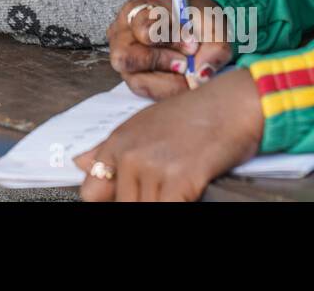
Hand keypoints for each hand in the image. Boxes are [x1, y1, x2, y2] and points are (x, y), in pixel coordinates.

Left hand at [75, 68, 263, 200]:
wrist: (233, 104)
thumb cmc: (196, 113)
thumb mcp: (144, 124)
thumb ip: (110, 148)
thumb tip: (80, 164)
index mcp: (118, 142)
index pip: (91, 190)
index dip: (107, 200)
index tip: (121, 198)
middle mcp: (130, 155)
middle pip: (120, 204)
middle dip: (138, 203)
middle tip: (159, 193)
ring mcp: (153, 167)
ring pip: (142, 209)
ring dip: (159, 205)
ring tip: (174, 192)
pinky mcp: (180, 180)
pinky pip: (168, 210)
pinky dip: (178, 207)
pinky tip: (187, 197)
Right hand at [107, 0, 233, 97]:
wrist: (196, 30)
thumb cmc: (196, 21)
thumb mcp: (212, 23)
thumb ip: (215, 44)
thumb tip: (202, 73)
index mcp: (136, 10)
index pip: (143, 28)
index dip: (170, 39)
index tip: (193, 43)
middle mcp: (122, 36)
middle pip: (126, 57)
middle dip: (161, 62)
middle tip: (186, 63)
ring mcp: (125, 61)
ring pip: (136, 81)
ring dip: (168, 82)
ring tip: (188, 73)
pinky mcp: (134, 80)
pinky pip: (147, 94)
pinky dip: (170, 90)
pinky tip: (183, 81)